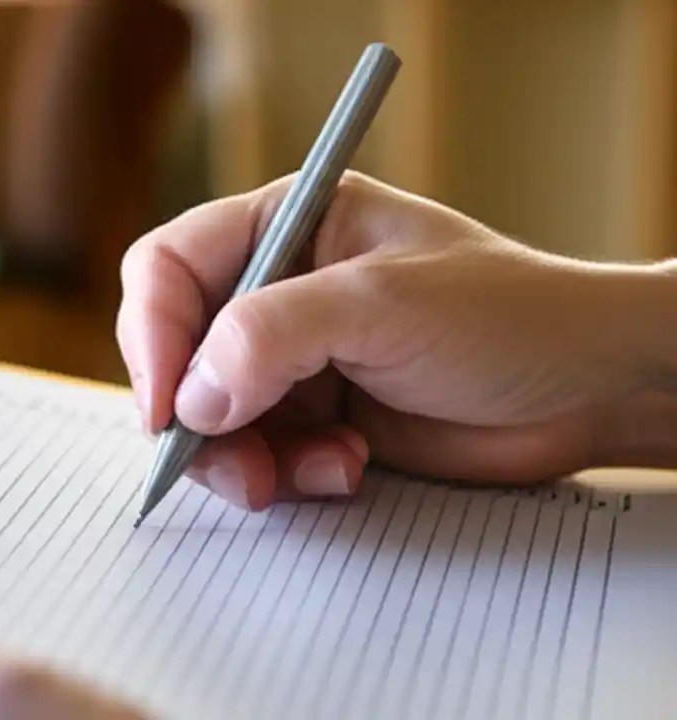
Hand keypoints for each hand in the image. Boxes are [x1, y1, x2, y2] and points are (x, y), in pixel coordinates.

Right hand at [117, 172, 676, 508]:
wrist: (588, 391)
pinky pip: (255, 454)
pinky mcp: (312, 416)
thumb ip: (272, 336)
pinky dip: (286, 474)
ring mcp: (291, 358)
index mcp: (286, 226)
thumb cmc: (507, 316)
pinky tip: (346, 467)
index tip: (165, 404)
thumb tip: (190, 397)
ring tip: (307, 471)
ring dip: (243, 457)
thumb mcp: (383, 305)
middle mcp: (276, 289)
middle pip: (175, 351)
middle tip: (231, 463)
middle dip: (195, 414)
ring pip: (207, 416)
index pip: (170, 267)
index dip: (152, 334)